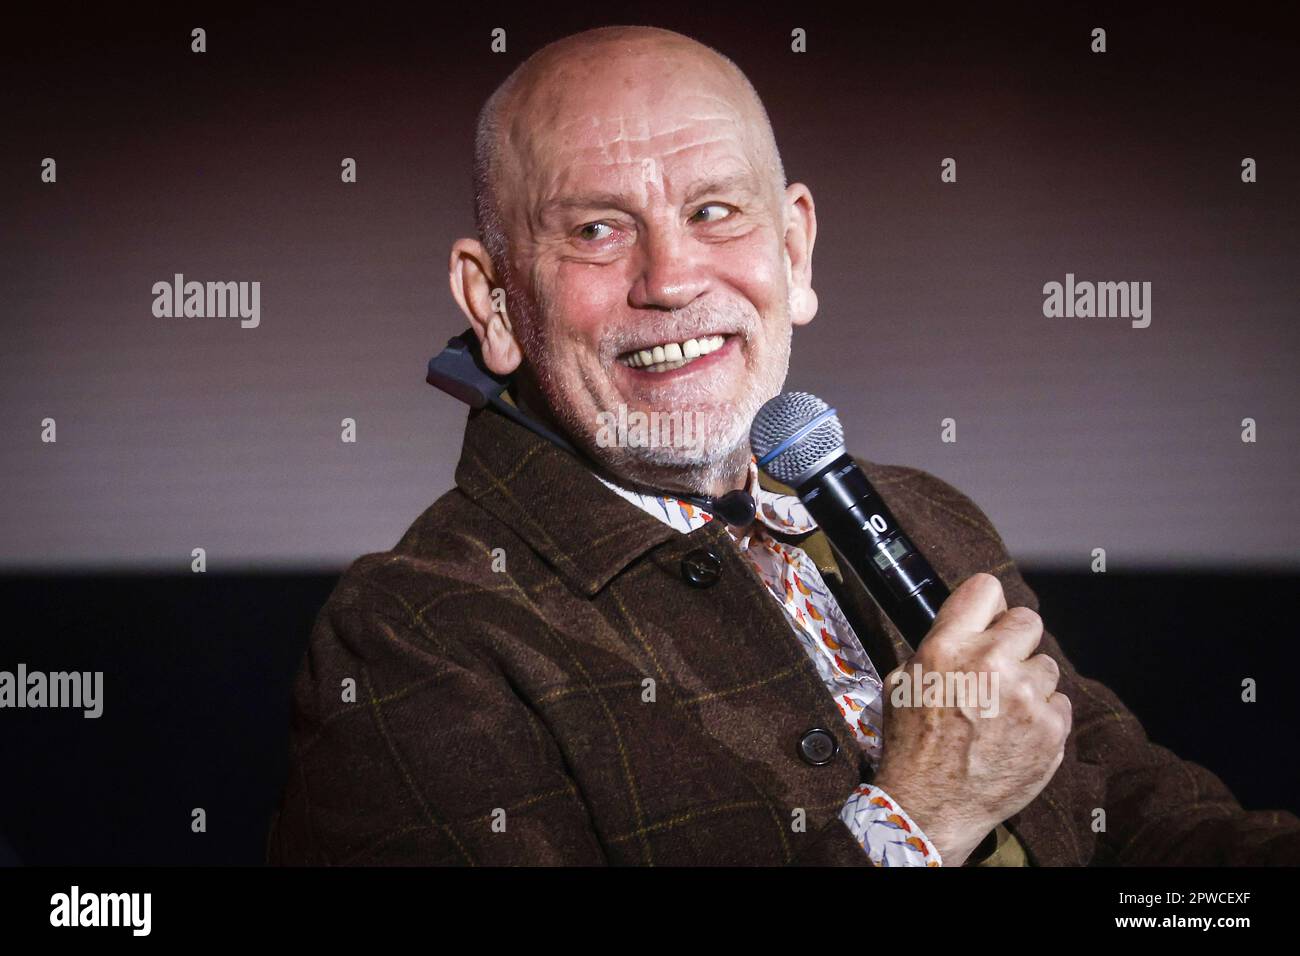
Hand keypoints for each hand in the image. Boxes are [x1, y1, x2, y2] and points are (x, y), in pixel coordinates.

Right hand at [871, 573, 1071, 865]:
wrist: (931, 805)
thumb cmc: (913, 745)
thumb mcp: (903, 683)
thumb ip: (937, 649)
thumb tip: (964, 629)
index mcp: (948, 647)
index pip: (986, 589)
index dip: (988, 604)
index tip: (989, 618)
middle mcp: (990, 664)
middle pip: (1027, 620)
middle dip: (1014, 640)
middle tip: (1001, 665)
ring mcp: (1025, 697)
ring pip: (1046, 665)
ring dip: (1029, 682)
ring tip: (1005, 709)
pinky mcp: (1051, 728)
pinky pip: (1059, 702)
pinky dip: (1043, 716)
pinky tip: (1018, 732)